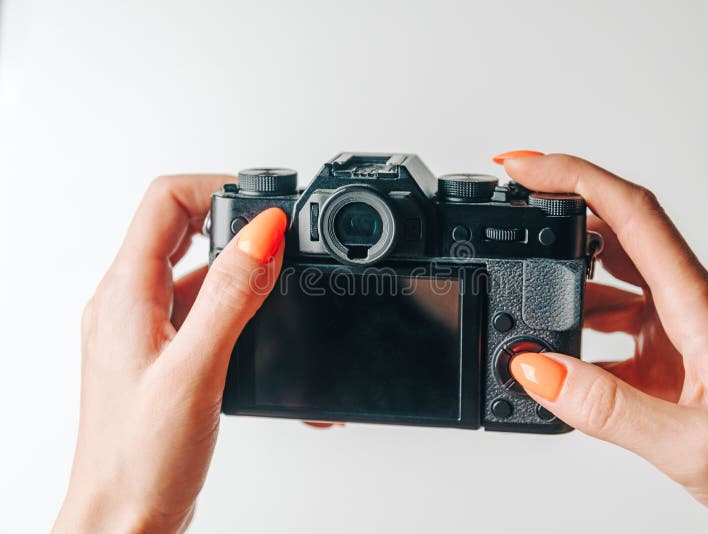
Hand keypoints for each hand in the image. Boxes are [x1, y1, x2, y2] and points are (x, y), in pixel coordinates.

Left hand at [53, 175, 286, 532]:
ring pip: (193, 267)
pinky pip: (198, 305)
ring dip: (237, 265)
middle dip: (233, 220)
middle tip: (278, 235)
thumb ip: (232, 295)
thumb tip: (263, 232)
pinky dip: (234, 303)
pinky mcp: (162, 352)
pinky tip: (260, 327)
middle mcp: (128, 303)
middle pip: (180, 226)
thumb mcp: (196, 368)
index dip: (218, 188)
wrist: (122, 519)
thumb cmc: (140, 458)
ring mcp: (144, 327)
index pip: (165, 201)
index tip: (266, 204)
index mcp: (125, 293)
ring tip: (278, 284)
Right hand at [493, 151, 707, 532]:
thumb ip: (607, 408)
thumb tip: (535, 369)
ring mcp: (684, 329)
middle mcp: (692, 304)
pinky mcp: (676, 356)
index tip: (522, 167)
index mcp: (700, 305)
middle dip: (558, 214)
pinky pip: (618, 326)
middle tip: (510, 214)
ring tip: (526, 300)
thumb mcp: (692, 446)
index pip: (632, 213)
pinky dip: (581, 332)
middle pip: (617, 232)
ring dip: (566, 283)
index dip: (572, 178)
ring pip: (613, 281)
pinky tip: (561, 359)